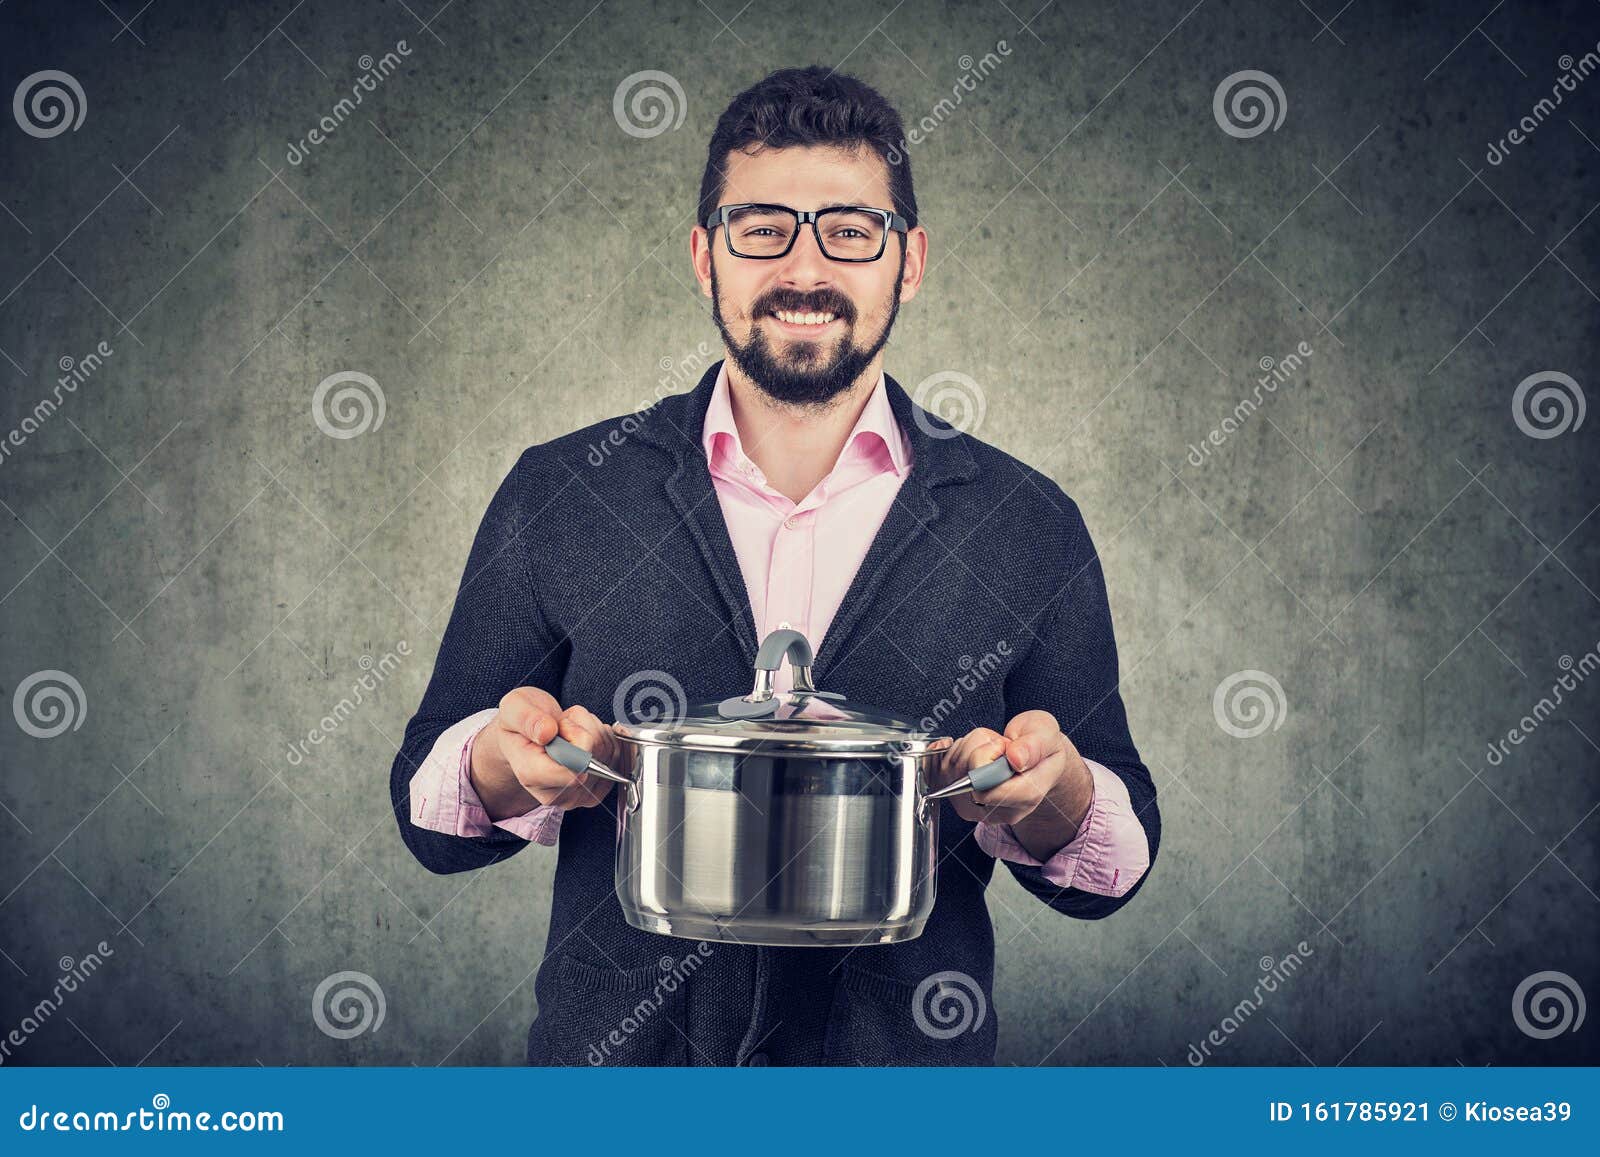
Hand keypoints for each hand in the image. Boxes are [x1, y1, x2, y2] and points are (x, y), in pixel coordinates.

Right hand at [470, 686, 631, 819]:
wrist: (526, 738)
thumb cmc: (521, 724)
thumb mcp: (515, 707)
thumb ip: (527, 718)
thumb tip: (547, 733)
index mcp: (531, 775)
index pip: (573, 768)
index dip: (575, 737)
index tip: (559, 726)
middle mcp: (553, 794)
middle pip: (594, 760)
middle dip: (585, 731)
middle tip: (562, 727)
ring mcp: (575, 797)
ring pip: (607, 755)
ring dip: (595, 733)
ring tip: (571, 732)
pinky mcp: (593, 792)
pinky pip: (616, 760)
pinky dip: (605, 742)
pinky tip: (585, 739)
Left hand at [937, 710, 1092, 859]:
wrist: (1035, 759)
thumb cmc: (1040, 747)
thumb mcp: (1046, 734)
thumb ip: (1034, 745)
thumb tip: (1015, 759)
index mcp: (1027, 797)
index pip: (989, 789)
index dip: (988, 758)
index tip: (1004, 746)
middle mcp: (1001, 811)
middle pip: (966, 779)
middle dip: (977, 749)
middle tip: (999, 745)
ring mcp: (978, 809)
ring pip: (951, 771)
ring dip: (967, 748)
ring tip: (990, 749)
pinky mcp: (960, 801)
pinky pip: (939, 771)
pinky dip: (951, 753)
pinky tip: (971, 751)